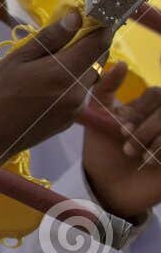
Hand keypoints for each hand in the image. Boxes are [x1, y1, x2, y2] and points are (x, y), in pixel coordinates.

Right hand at [0, 10, 111, 160]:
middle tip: (67, 31)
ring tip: (48, 60)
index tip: (94, 10)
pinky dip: (70, 81)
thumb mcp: (16, 59)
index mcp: (63, 73)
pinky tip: (43, 82)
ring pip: (88, 76)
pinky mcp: (69, 120)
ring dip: (78, 63)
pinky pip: (78, 93)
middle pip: (97, 59)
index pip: (99, 41)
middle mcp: (76, 92)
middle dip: (88, 42)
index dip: (102, 22)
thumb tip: (76, 16)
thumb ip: (49, 38)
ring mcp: (75, 108)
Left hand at [83, 67, 160, 220]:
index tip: (121, 128)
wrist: (107, 188)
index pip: (156, 94)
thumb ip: (105, 88)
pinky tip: (154, 163)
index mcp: (146, 109)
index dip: (141, 109)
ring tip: (139, 158)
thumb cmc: (101, 153)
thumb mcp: (98, 117)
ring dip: (157, 141)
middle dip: (147, 128)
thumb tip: (122, 63)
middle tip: (127, 147)